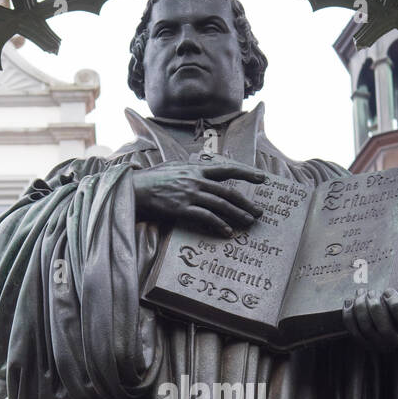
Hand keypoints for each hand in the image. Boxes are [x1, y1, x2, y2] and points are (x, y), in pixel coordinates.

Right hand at [132, 160, 264, 237]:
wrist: (135, 188)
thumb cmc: (153, 178)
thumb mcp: (174, 167)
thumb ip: (191, 170)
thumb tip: (205, 172)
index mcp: (196, 169)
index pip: (227, 169)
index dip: (247, 173)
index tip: (262, 178)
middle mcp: (196, 180)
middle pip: (228, 191)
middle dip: (246, 202)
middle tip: (259, 212)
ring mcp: (190, 194)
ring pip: (221, 205)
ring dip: (237, 215)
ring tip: (249, 222)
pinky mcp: (182, 208)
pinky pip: (205, 217)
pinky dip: (218, 225)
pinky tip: (227, 232)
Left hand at [342, 286, 397, 350]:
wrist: (397, 317)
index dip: (395, 304)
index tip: (388, 291)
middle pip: (384, 328)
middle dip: (375, 307)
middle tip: (371, 292)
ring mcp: (380, 345)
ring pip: (367, 329)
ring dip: (360, 308)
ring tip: (361, 292)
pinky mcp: (365, 343)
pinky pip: (354, 331)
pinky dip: (349, 315)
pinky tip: (349, 301)